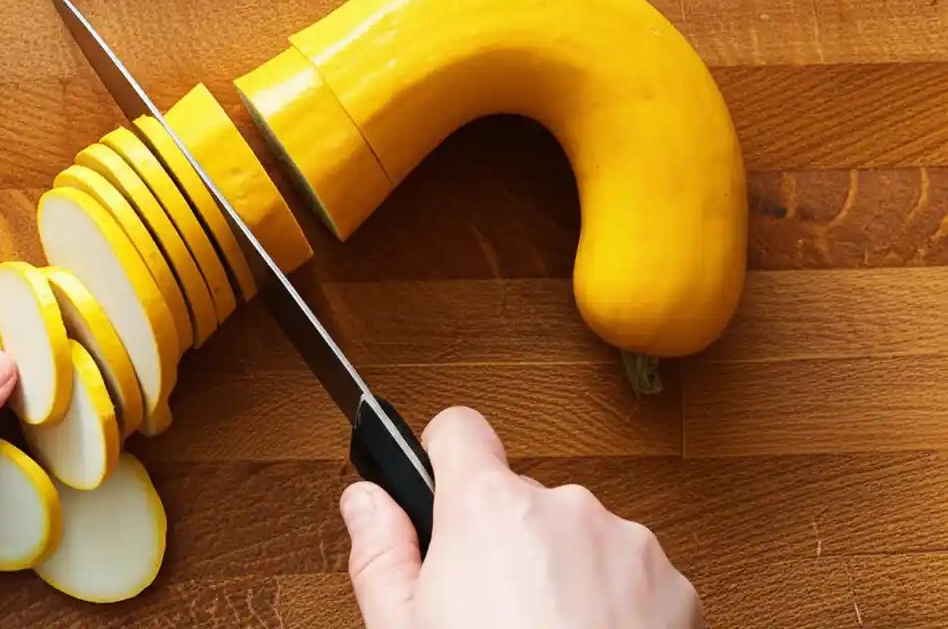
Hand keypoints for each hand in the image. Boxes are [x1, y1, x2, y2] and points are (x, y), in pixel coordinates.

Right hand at [340, 407, 703, 627]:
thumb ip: (381, 553)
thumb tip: (366, 501)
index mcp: (489, 508)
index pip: (458, 429)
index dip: (443, 458)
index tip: (441, 490)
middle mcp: (563, 508)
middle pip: (521, 499)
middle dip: (507, 543)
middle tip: (491, 612)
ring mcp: (626, 542)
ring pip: (578, 538)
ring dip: (564, 573)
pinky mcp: (674, 583)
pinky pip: (629, 574)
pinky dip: (614, 604)